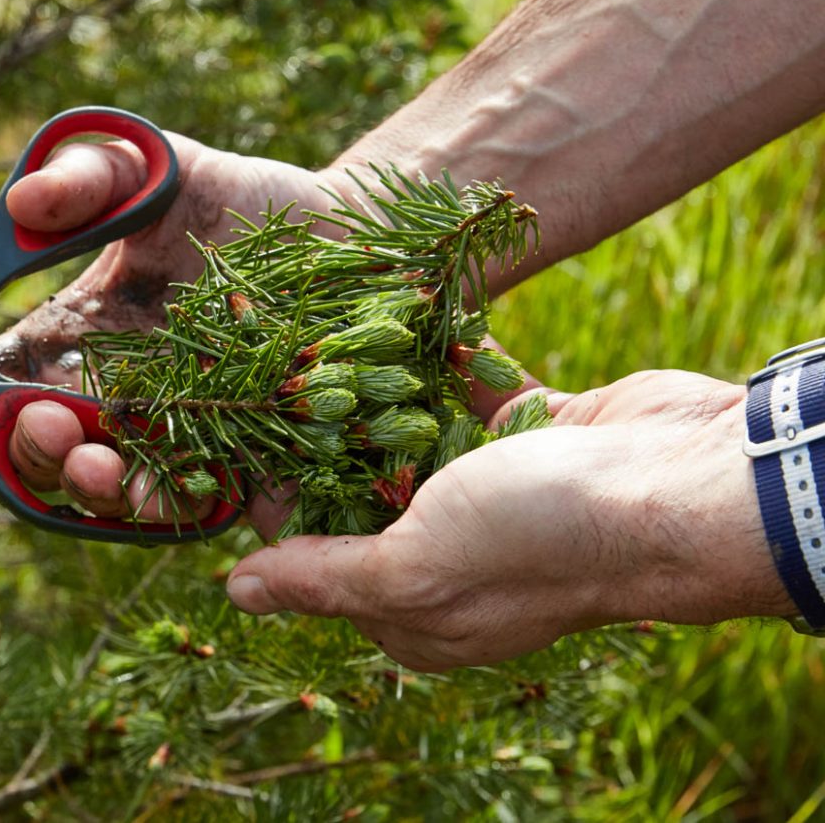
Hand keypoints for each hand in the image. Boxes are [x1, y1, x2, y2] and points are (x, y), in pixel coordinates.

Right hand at [0, 134, 335, 514]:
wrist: (361, 240)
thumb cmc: (247, 205)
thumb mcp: (160, 168)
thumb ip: (90, 174)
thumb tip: (22, 205)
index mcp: (69, 337)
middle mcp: (106, 399)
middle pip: (27, 449)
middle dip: (10, 448)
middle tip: (37, 420)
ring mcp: (168, 440)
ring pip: (99, 491)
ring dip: (83, 487)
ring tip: (98, 462)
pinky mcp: (238, 469)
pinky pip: (190, 507)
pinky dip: (168, 507)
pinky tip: (169, 485)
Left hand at [225, 370, 798, 671]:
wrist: (683, 486)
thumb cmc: (537, 536)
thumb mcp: (413, 565)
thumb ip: (323, 575)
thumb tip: (236, 594)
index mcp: (416, 610)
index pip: (318, 555)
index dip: (280, 498)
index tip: (246, 433)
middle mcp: (451, 556)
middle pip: (360, 489)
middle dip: (321, 430)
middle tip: (277, 364)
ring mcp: (497, 494)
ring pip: (415, 432)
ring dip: (377, 384)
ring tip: (327, 328)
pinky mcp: (538, 434)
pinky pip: (476, 391)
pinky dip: (447, 357)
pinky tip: (409, 309)